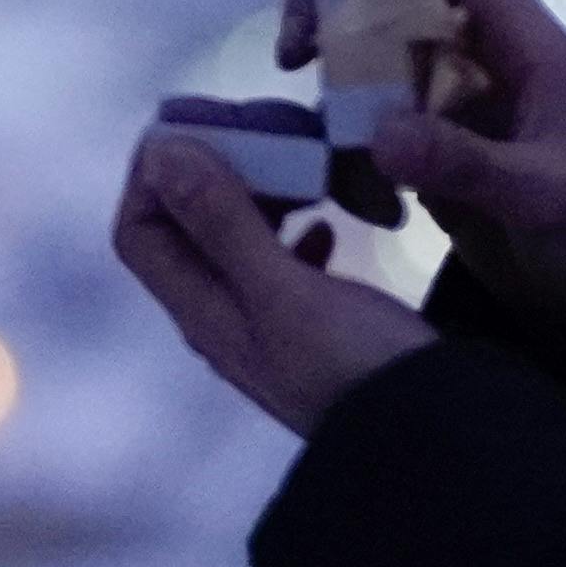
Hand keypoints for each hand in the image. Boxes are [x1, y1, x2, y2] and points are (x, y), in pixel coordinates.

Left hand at [113, 131, 435, 437]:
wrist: (425, 440)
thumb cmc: (353, 367)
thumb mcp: (285, 290)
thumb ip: (224, 223)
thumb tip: (161, 153)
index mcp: (203, 311)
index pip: (140, 229)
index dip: (156, 172)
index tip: (205, 126)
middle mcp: (224, 318)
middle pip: (188, 227)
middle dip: (218, 171)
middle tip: (269, 135)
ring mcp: (268, 324)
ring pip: (239, 238)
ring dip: (262, 192)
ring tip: (306, 169)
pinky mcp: (312, 326)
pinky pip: (285, 260)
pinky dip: (300, 226)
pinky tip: (332, 217)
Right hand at [285, 0, 565, 320]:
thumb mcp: (548, 202)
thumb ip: (469, 166)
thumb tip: (380, 134)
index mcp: (526, 44)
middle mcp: (484, 61)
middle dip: (335, 9)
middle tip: (293, 54)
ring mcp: (456, 107)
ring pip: (374, 63)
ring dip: (337, 90)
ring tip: (319, 141)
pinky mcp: (436, 152)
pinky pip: (373, 129)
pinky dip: (352, 153)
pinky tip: (364, 203)